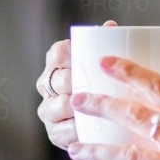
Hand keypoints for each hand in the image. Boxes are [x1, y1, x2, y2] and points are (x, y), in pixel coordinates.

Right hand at [36, 20, 116, 149]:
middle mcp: (48, 85)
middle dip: (76, 82)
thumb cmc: (105, 84)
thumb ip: (107, 44)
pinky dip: (74, 130)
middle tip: (97, 84)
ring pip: (56, 106)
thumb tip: (111, 27)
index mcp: (58, 63)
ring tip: (92, 107)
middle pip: (58, 79)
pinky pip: (61, 131)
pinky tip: (88, 129)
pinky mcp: (54, 132)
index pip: (59, 52)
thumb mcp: (107, 65)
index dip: (71, 53)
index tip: (88, 57)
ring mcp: (49, 109)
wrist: (106, 120)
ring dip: (74, 107)